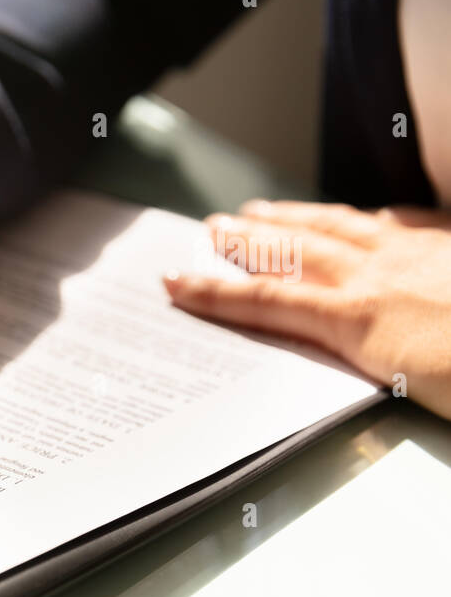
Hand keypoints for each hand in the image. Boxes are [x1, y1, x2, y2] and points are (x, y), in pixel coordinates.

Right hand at [164, 199, 450, 418]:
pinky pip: (403, 224)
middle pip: (298, 250)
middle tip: (210, 228)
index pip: (269, 298)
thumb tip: (324, 340)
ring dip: (296, 217)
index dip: (215, 290)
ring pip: (344, 226)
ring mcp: (423, 256)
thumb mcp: (406, 388)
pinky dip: (373, 219)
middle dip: (247, 240)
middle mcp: (383, 275)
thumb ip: (362, 360)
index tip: (174, 281)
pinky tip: (371, 218)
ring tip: (264, 208)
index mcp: (361, 315)